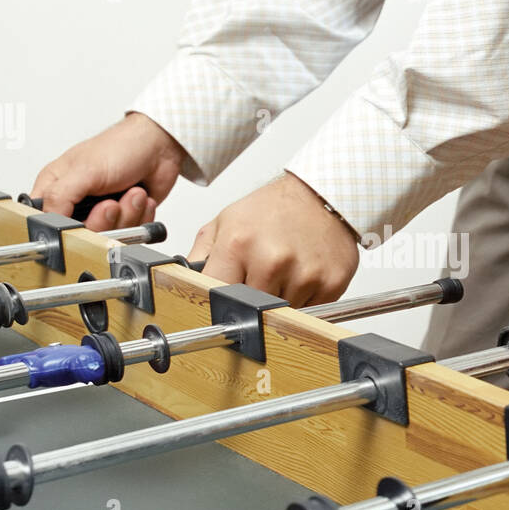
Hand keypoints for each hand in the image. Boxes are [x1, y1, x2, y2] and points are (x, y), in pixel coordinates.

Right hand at [30, 112, 185, 229]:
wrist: (159, 146)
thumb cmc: (122, 146)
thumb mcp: (85, 170)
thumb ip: (60, 196)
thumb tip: (51, 221)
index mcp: (56, 186)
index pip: (47, 221)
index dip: (64, 227)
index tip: (83, 220)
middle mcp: (77, 201)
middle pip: (82, 234)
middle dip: (104, 220)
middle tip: (113, 203)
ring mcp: (100, 211)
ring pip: (108, 236)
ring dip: (127, 215)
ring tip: (132, 193)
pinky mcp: (123, 218)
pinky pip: (129, 234)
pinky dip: (140, 217)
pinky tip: (141, 198)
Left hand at [192, 173, 359, 307]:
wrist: (322, 194)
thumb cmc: (274, 209)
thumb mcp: (226, 222)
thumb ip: (199, 256)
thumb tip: (178, 285)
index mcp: (239, 244)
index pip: (216, 297)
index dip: (217, 305)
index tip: (220, 307)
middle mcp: (272, 260)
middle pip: (249, 312)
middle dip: (250, 305)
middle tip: (257, 282)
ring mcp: (303, 274)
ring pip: (281, 315)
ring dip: (279, 303)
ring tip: (283, 273)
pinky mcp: (330, 283)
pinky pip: (310, 312)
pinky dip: (304, 301)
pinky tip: (303, 275)